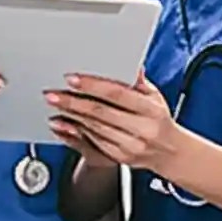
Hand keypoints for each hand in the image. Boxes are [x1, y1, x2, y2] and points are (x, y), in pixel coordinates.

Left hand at [45, 71, 179, 172]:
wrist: (169, 152)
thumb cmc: (158, 118)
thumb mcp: (154, 96)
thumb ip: (137, 81)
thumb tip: (127, 63)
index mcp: (150, 109)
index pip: (117, 94)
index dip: (92, 86)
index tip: (72, 79)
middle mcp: (141, 129)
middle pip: (100, 113)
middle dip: (73, 102)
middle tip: (53, 94)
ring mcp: (130, 145)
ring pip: (94, 128)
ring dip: (71, 117)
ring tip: (55, 106)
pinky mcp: (120, 157)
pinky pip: (93, 143)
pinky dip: (75, 133)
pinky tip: (63, 124)